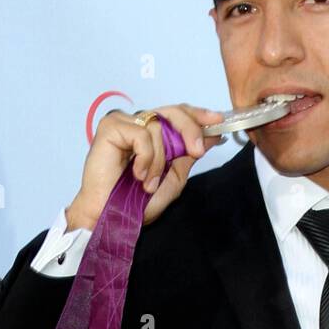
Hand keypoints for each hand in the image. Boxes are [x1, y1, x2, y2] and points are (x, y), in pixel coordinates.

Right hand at [65, 104, 225, 230]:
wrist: (111, 217)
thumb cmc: (134, 203)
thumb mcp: (173, 179)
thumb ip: (188, 156)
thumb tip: (211, 136)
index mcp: (153, 135)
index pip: (178, 114)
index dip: (198, 115)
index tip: (218, 119)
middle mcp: (138, 125)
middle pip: (172, 111)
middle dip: (190, 130)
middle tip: (196, 151)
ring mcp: (124, 123)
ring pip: (158, 126)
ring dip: (160, 160)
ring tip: (148, 183)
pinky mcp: (111, 126)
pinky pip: (142, 134)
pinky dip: (146, 158)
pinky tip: (137, 174)